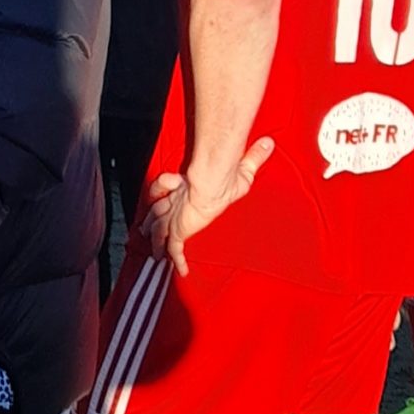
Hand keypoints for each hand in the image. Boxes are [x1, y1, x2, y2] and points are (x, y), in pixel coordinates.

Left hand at [140, 137, 275, 275]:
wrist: (213, 184)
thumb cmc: (225, 177)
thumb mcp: (244, 169)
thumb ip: (253, 157)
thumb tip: (268, 143)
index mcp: (188, 184)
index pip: (168, 185)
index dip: (164, 186)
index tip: (167, 186)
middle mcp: (178, 200)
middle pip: (157, 208)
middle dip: (152, 217)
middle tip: (145, 225)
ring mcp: (175, 215)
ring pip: (159, 229)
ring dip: (156, 239)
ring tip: (154, 251)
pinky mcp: (178, 229)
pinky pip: (174, 248)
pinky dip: (177, 260)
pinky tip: (181, 270)